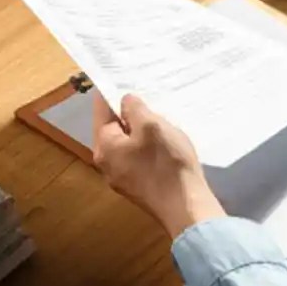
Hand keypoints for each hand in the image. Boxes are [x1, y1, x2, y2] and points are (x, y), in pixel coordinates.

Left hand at [92, 93, 225, 238]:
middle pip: (112, 129)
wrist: (185, 207)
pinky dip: (145, 148)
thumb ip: (134, 109)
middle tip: (148, 101)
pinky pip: (135, 159)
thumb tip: (124, 101)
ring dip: (139, 132)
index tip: (123, 78)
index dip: (111, 92)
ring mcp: (120, 179)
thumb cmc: (166, 162)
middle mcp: (105, 163)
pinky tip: (164, 146)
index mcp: (104, 146)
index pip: (101, 110)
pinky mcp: (136, 188)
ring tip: (159, 122)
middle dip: (128, 114)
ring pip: (125, 145)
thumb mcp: (152, 125)